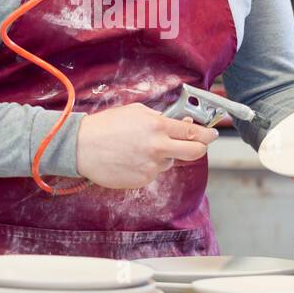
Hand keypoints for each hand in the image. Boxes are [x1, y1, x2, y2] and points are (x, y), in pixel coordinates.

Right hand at [77, 103, 218, 188]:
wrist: (80, 147)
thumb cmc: (106, 126)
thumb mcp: (136, 112)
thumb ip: (161, 118)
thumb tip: (182, 122)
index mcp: (158, 126)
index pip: (193, 131)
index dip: (207, 133)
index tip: (212, 133)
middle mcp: (158, 148)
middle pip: (194, 152)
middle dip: (200, 147)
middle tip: (198, 144)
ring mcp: (151, 167)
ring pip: (170, 162)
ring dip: (164, 156)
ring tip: (140, 148)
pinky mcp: (143, 180)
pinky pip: (154, 173)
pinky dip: (148, 166)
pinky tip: (131, 159)